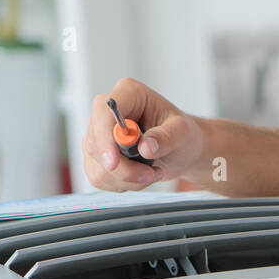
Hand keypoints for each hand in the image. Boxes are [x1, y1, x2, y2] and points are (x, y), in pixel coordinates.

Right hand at [83, 77, 206, 191]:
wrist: (180, 150)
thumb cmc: (181, 134)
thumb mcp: (182, 132)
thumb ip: (166, 137)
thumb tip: (146, 147)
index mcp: (128, 94)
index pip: (103, 113)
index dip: (104, 138)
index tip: (113, 163)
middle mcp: (107, 112)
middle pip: (96, 144)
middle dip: (124, 168)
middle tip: (151, 172)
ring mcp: (98, 135)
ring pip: (99, 167)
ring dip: (128, 178)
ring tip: (151, 171)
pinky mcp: (96, 156)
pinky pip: (100, 178)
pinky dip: (123, 184)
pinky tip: (139, 175)